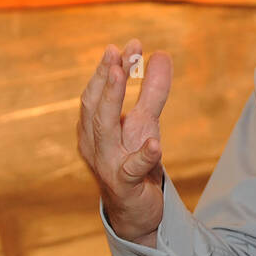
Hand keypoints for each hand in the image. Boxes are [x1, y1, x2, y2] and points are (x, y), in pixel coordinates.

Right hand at [77, 38, 172, 241]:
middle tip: (116, 50)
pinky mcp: (125, 185)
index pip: (97, 91)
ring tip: (122, 74)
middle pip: (94, 106)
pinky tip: (155, 144)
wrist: (136, 211)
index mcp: (94, 126)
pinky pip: (132, 169)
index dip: (110, 66)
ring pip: (104, 131)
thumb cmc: (135, 161)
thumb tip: (161, 53)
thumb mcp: (146, 123)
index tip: (130, 44)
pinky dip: (142, 156)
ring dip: (112, 99)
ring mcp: (107, 165)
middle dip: (106, 76)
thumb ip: (152, 90)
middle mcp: (94, 144)